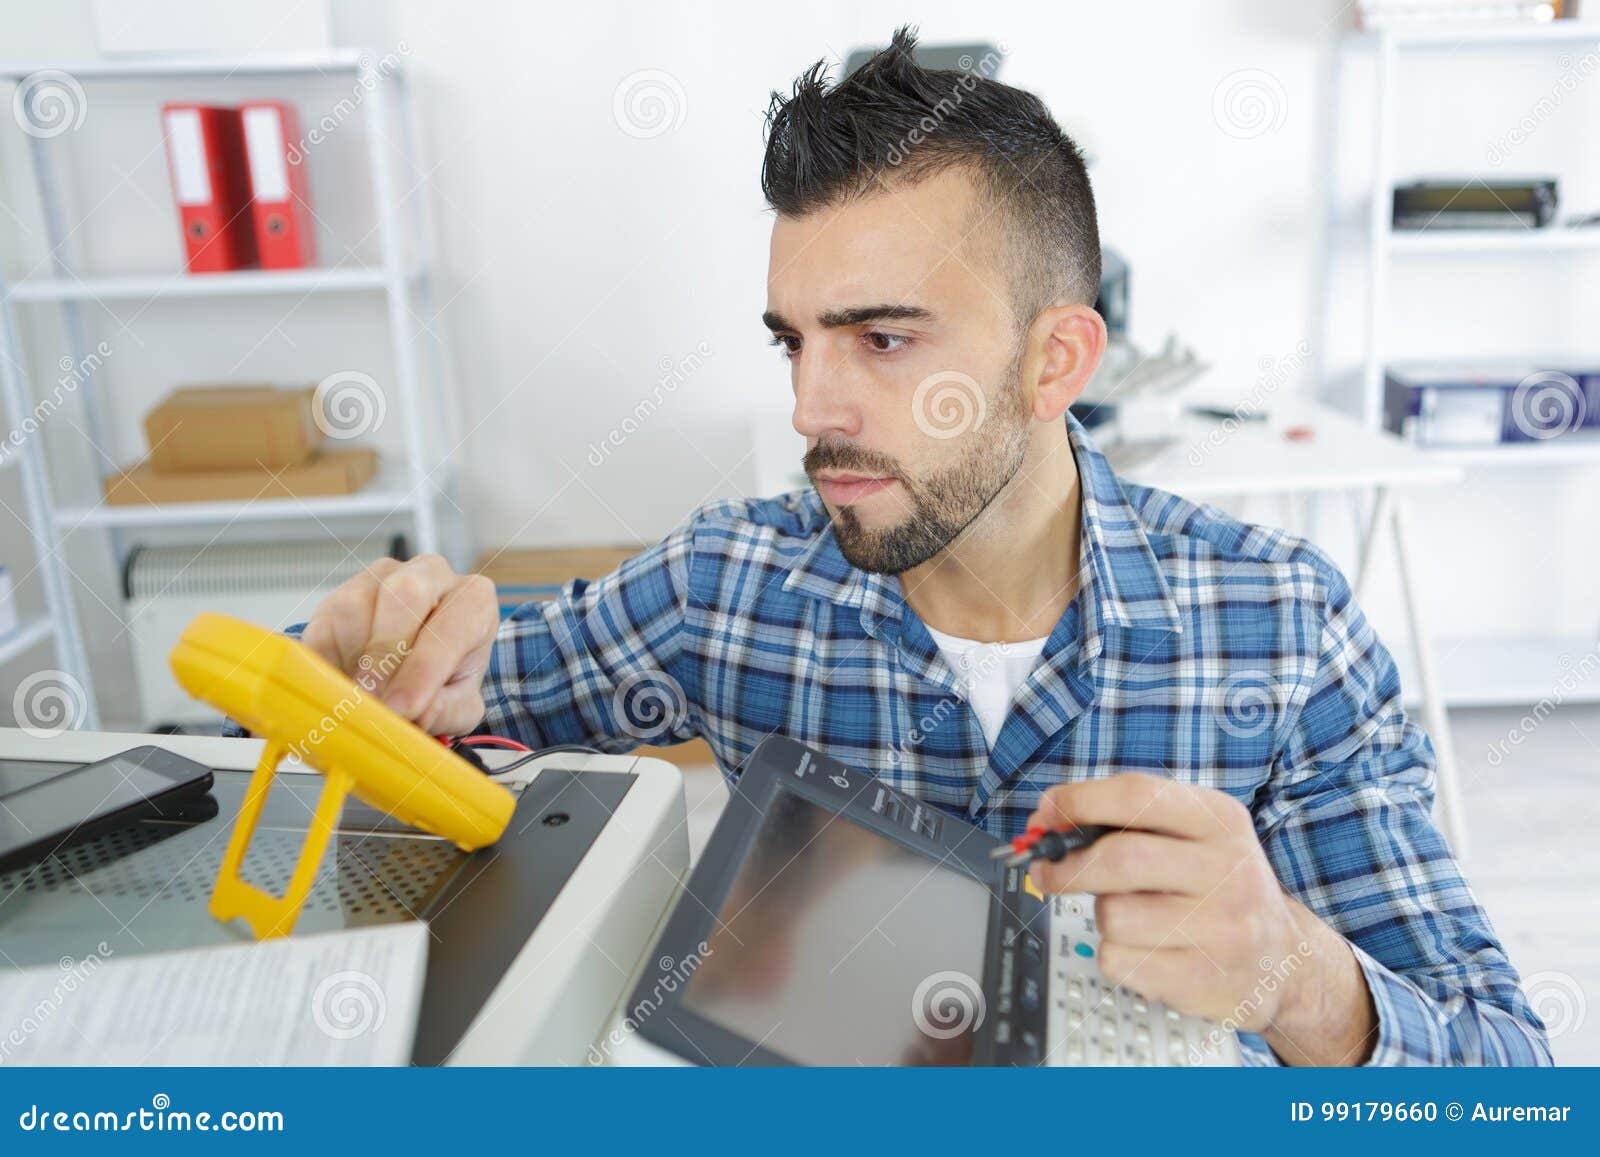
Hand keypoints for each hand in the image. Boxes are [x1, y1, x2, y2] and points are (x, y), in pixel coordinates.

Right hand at [300, 555, 499, 735]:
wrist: (414, 663)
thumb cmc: (446, 678)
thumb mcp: (460, 704)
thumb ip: (448, 710)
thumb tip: (420, 711)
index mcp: (473, 599)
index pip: (451, 628)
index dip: (423, 671)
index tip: (401, 708)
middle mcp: (431, 575)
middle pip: (405, 595)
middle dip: (385, 652)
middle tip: (371, 699)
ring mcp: (383, 576)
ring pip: (357, 606)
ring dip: (354, 658)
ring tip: (359, 695)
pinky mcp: (343, 590)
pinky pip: (327, 620)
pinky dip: (328, 658)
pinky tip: (343, 679)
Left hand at [1025, 774, 1320, 1036]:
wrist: (1283, 963)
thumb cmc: (1220, 890)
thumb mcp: (1196, 837)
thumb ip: (1130, 822)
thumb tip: (1051, 820)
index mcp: (1220, 820)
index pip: (1138, 795)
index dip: (1080, 801)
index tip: (1047, 814)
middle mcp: (1229, 870)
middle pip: (1122, 858)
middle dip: (1068, 866)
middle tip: (1046, 873)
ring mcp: (1222, 929)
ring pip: (1114, 915)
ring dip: (1102, 917)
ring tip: (1131, 917)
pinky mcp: (1204, 980)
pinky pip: (1120, 962)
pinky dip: (1115, 957)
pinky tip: (1147, 951)